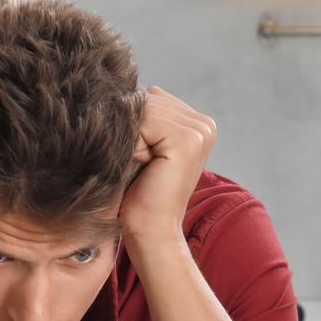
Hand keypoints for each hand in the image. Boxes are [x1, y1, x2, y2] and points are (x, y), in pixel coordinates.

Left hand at [118, 87, 216, 249]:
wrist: (149, 234)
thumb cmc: (138, 196)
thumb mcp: (140, 148)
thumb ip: (140, 117)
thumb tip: (116, 86)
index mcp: (196, 124)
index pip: (150, 98)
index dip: (131, 125)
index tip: (137, 159)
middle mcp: (204, 124)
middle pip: (146, 98)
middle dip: (129, 129)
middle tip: (138, 166)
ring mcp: (200, 130)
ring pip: (142, 108)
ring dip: (129, 137)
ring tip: (139, 167)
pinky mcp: (189, 139)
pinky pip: (142, 120)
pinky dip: (131, 143)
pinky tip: (140, 166)